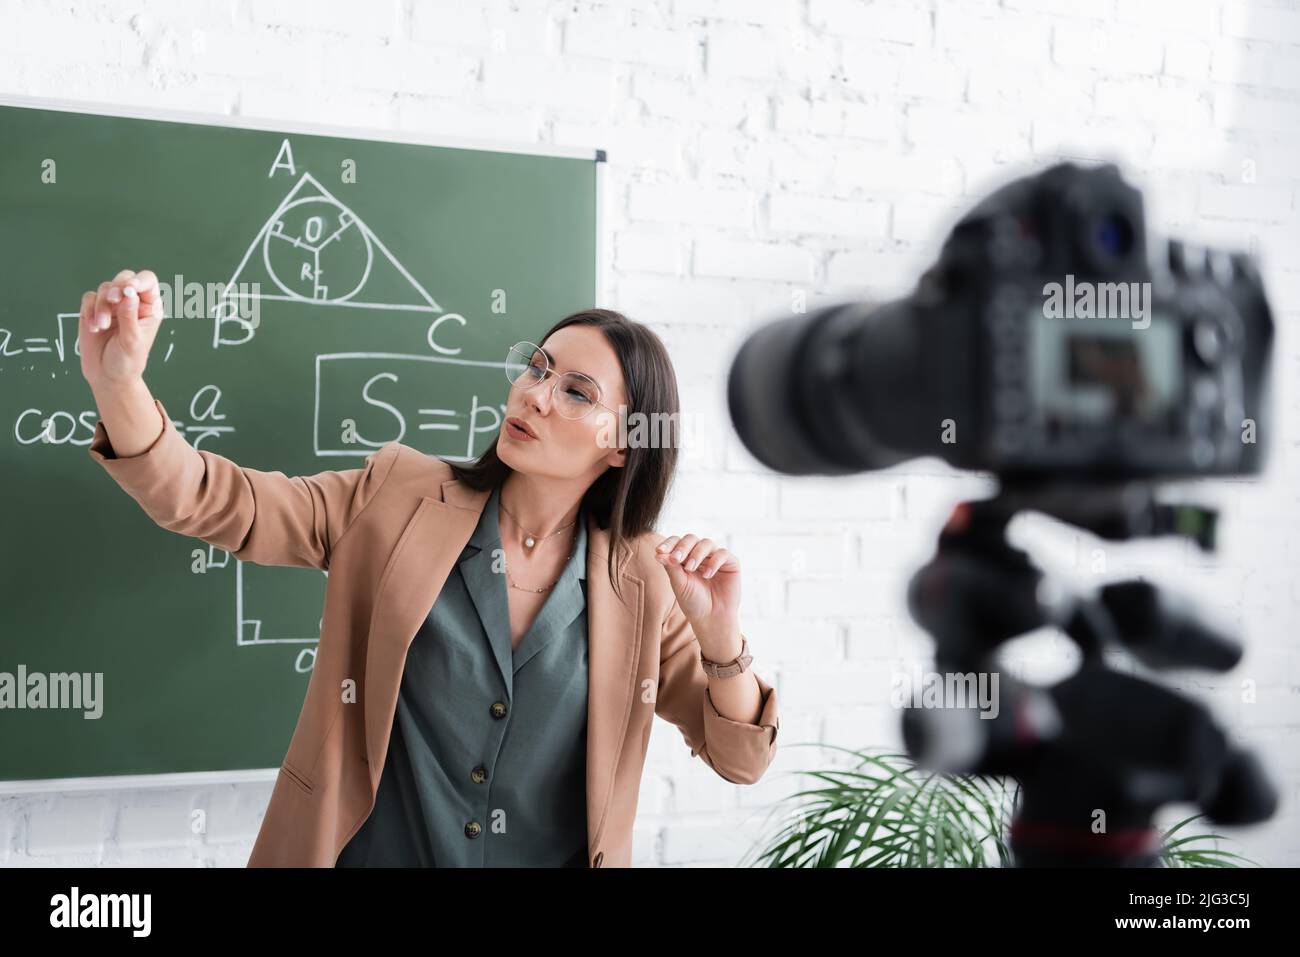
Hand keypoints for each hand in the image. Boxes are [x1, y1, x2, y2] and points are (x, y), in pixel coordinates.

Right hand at [79, 269, 165, 390]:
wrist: (107, 376)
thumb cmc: (127, 361)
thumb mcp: (132, 341)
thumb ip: (130, 317)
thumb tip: (129, 293)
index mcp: (149, 309)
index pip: (148, 282)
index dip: (139, 280)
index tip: (129, 289)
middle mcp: (132, 304)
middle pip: (125, 278)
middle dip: (117, 288)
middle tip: (113, 300)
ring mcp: (113, 306)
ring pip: (104, 288)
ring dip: (101, 306)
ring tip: (102, 327)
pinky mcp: (94, 310)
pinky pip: (88, 298)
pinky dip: (89, 310)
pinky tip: (93, 328)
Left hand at [655, 534, 740, 654]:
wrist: (711, 618)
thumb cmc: (693, 602)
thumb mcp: (679, 584)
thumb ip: (671, 567)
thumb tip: (659, 552)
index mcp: (685, 557)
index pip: (677, 542)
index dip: (668, 544)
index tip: (659, 551)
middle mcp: (700, 555)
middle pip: (691, 539)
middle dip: (682, 547)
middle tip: (676, 559)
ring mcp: (715, 557)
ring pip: (706, 543)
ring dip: (696, 554)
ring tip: (690, 568)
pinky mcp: (731, 563)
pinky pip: (722, 553)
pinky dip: (714, 562)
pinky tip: (707, 575)